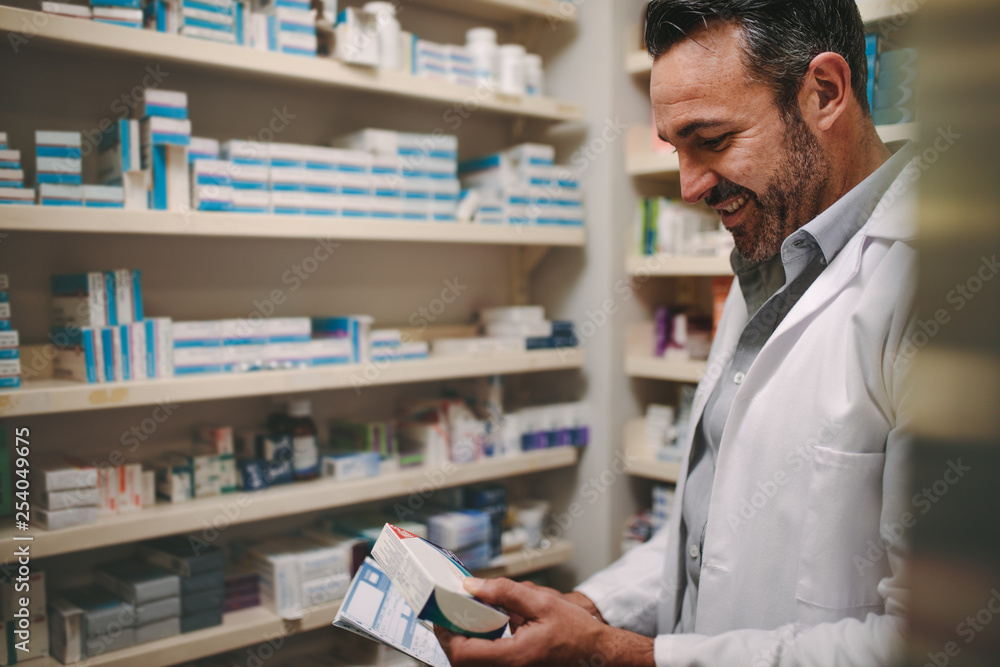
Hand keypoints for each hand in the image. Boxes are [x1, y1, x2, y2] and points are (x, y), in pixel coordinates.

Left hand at [434, 577, 653, 666]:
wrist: (596, 654)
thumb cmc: (575, 631)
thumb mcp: (541, 601)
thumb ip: (505, 592)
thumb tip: (472, 585)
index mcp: (513, 656)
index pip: (463, 654)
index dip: (446, 635)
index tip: (443, 615)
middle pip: (462, 663)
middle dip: (451, 638)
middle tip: (450, 614)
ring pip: (472, 665)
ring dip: (463, 643)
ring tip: (467, 618)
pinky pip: (486, 663)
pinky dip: (479, 647)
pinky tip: (487, 628)